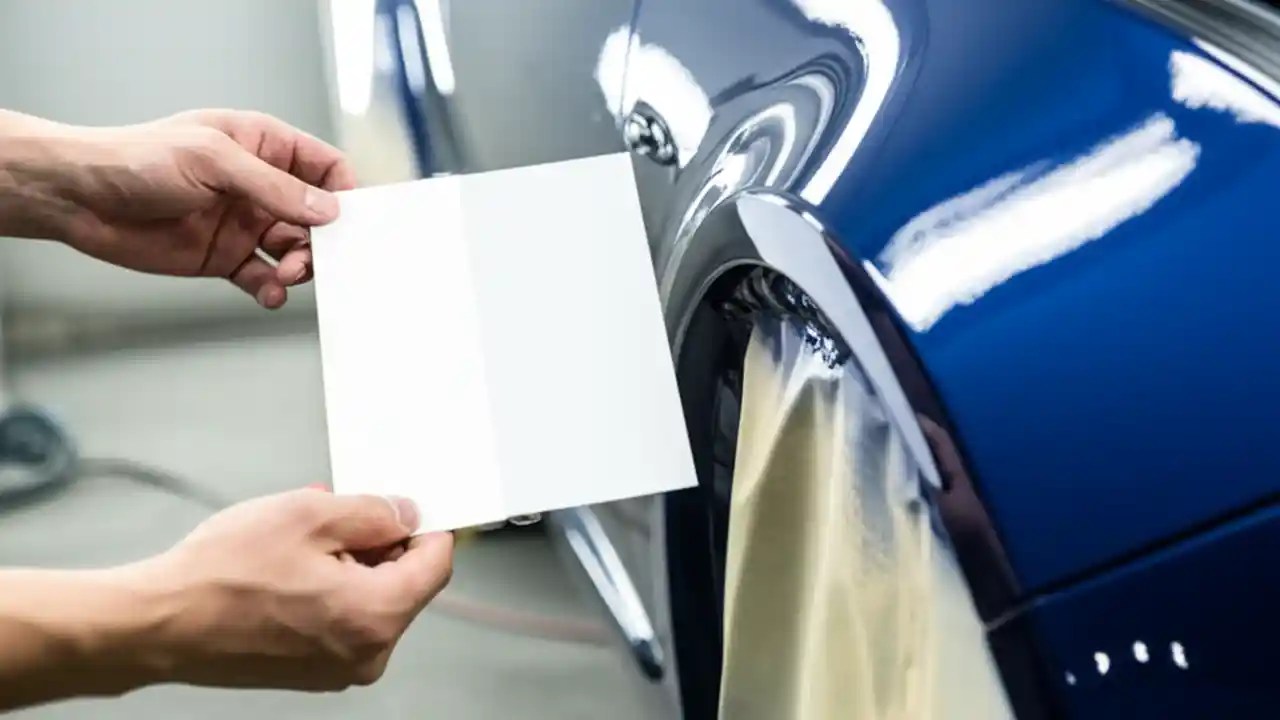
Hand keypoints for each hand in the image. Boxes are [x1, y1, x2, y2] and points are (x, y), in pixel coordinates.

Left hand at [3, 109, 355, 308]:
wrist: (81, 197)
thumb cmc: (137, 158)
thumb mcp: (214, 161)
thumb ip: (274, 187)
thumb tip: (328, 210)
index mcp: (263, 145)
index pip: (325, 167)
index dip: (345, 193)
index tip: (352, 221)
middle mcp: (260, 185)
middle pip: (317, 216)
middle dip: (324, 240)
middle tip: (315, 258)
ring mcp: (244, 223)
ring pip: (295, 251)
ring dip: (300, 267)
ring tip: (286, 275)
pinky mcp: (225, 257)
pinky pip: (263, 278)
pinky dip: (273, 290)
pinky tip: (269, 294)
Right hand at [140, 489, 452, 690]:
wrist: (159, 624)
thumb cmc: (223, 574)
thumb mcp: (309, 514)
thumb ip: (372, 513)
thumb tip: (406, 513)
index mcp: (376, 616)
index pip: (436, 565)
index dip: (425, 527)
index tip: (407, 506)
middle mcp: (367, 654)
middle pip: (404, 583)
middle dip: (377, 544)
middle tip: (335, 515)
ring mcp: (339, 669)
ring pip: (371, 599)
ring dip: (348, 563)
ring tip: (301, 540)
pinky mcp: (313, 671)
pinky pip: (342, 619)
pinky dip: (329, 588)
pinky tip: (290, 567)